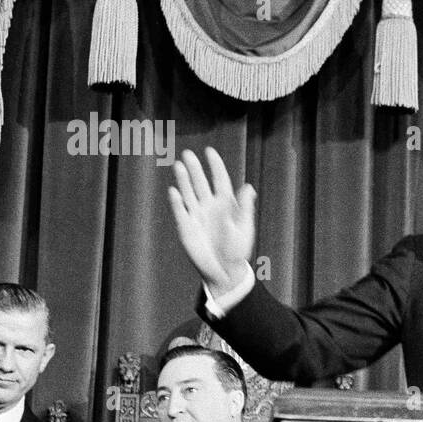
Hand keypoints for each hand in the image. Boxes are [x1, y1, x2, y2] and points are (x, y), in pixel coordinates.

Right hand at [167, 148, 256, 296]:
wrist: (225, 270)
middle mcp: (209, 206)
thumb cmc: (238, 250)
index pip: (220, 179)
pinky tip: (174, 191)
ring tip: (179, 165)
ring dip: (183, 180)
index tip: (209, 151)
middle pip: (201, 183)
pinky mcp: (186, 227)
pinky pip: (180, 211)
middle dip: (195, 169)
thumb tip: (248, 187)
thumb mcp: (244, 228)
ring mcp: (197, 215)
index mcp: (226, 204)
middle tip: (187, 153)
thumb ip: (244, 207)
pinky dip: (177, 202)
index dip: (215, 165)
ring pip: (189, 193)